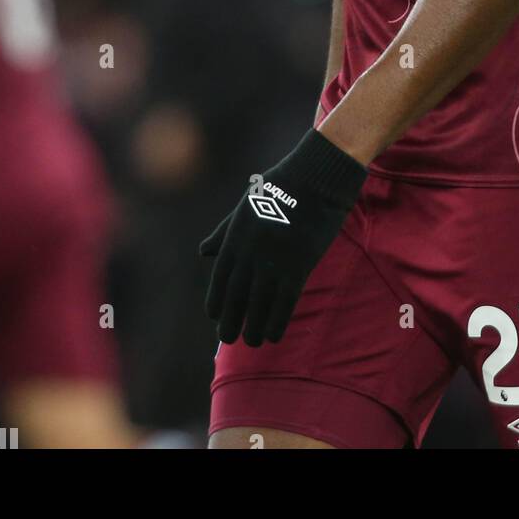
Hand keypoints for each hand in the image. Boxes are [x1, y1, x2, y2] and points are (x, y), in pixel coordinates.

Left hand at [200, 129, 366, 346]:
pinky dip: (277, 322)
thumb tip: (203, 251)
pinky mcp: (298, 266)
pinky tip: (274, 335)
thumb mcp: (246, 204)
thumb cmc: (283, 185)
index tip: (216, 317)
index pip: (220, 278)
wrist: (316, 177)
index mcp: (236, 235)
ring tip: (252, 341)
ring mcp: (273, 261)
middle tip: (230, 339)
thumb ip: (225, 231)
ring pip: (259, 305)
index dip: (217, 301)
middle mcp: (250, 252)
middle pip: (236, 296)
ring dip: (254, 328)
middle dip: (231, 321)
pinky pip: (284, 303)